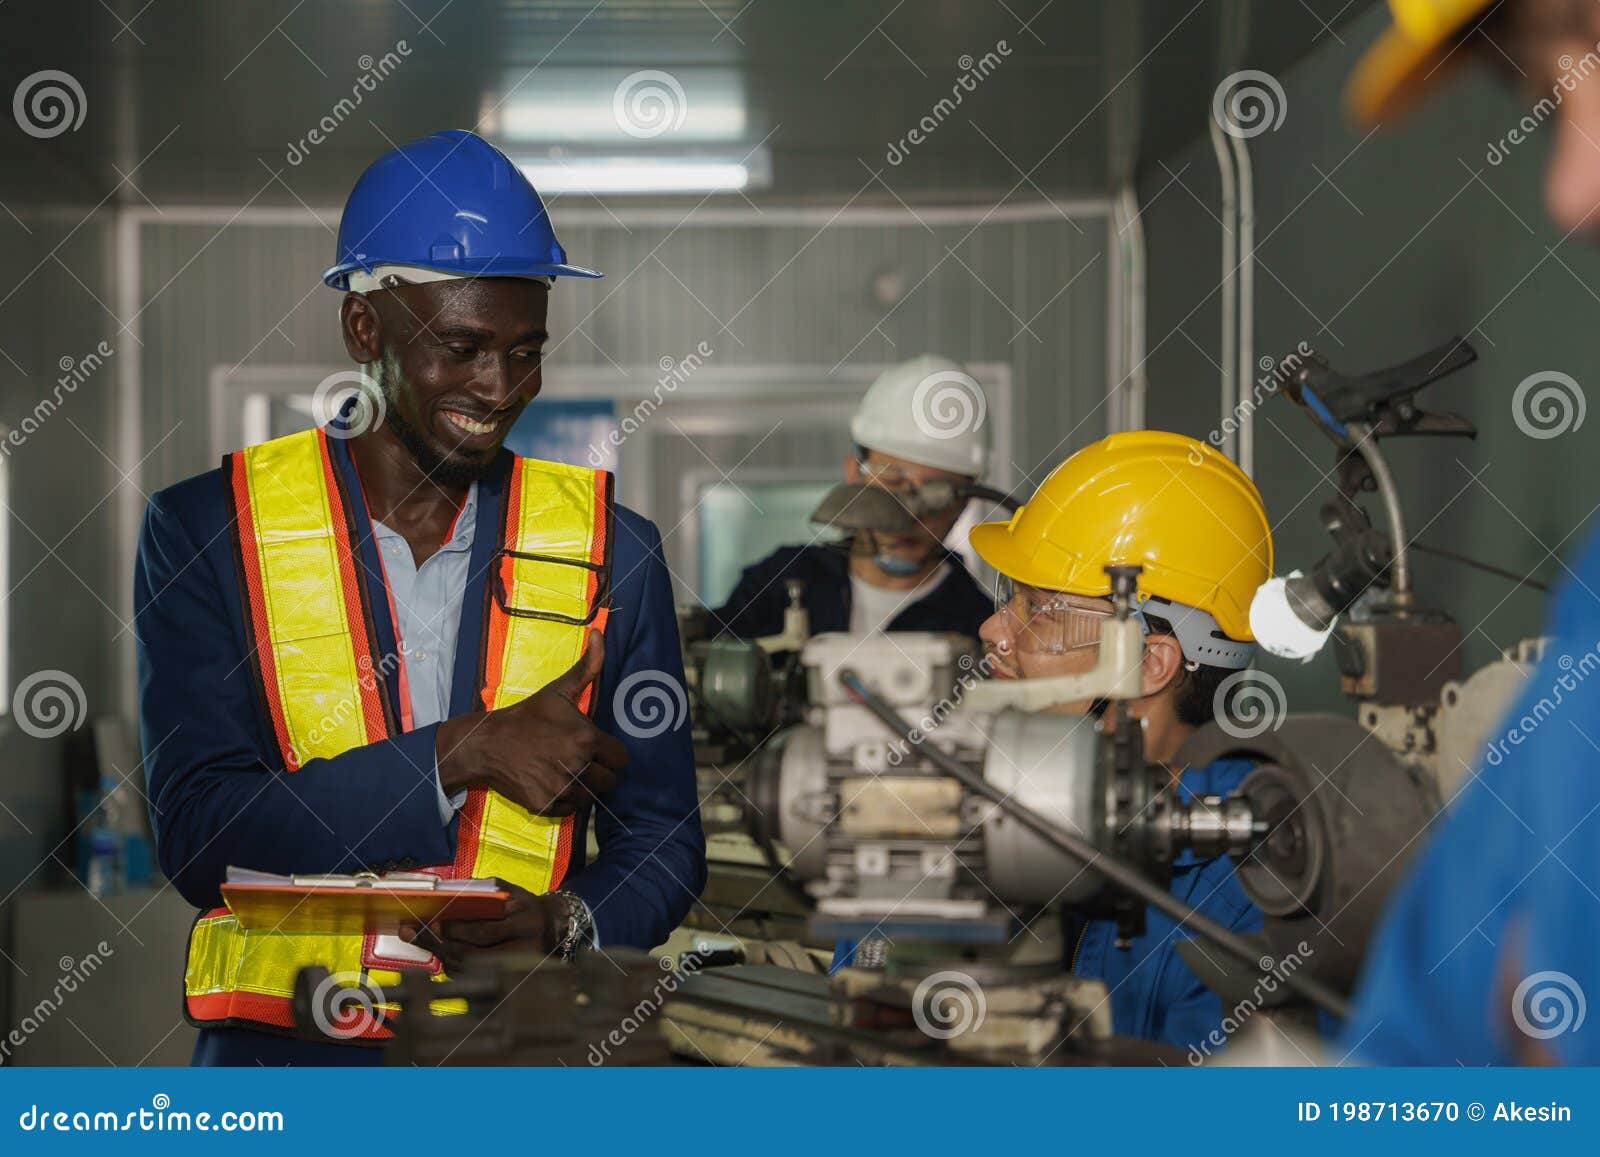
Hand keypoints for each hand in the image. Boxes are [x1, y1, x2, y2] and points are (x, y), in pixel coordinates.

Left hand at [401, 883, 556, 972]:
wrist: (552, 926)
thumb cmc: (523, 905)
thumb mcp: (508, 891)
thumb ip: (481, 891)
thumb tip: (444, 896)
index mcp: (524, 919)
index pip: (482, 930)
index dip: (453, 929)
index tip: (428, 922)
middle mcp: (522, 946)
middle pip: (471, 953)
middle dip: (437, 943)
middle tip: (413, 932)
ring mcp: (515, 966)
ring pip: (468, 967)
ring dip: (439, 953)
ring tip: (418, 938)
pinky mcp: (506, 977)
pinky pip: (471, 973)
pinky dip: (450, 963)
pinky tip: (438, 950)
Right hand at [435, 633, 626, 815]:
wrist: (487, 744)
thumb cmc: (527, 716)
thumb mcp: (558, 690)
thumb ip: (587, 666)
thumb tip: (599, 632)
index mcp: (586, 739)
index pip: (621, 759)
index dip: (608, 753)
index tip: (593, 748)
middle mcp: (577, 767)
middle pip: (609, 781)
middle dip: (597, 772)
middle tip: (576, 761)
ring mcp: (561, 789)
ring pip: (591, 797)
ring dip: (582, 788)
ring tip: (563, 771)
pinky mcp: (546, 806)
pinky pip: (571, 810)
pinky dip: (565, 801)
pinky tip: (550, 783)